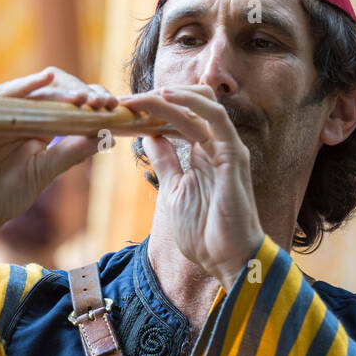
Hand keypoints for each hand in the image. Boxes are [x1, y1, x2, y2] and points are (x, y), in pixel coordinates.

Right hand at [0, 67, 118, 296]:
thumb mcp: (42, 175)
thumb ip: (69, 153)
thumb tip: (104, 136)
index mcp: (40, 132)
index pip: (71, 109)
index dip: (93, 106)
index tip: (115, 111)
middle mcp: (24, 118)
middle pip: (58, 94)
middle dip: (84, 94)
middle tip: (104, 103)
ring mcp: (4, 115)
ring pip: (36, 90)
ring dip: (63, 90)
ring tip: (85, 98)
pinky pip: (5, 94)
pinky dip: (26, 85)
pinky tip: (46, 81)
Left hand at [117, 84, 264, 289]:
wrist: (227, 259)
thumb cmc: (204, 232)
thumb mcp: (174, 191)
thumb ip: (166, 162)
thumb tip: (150, 137)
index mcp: (202, 153)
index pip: (178, 117)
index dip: (151, 109)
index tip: (121, 109)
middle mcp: (216, 144)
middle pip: (189, 103)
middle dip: (155, 98)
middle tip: (124, 102)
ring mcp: (226, 147)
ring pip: (200, 103)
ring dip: (167, 96)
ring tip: (138, 98)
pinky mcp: (233, 154)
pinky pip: (216, 118)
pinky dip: (192, 103)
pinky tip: (167, 97)